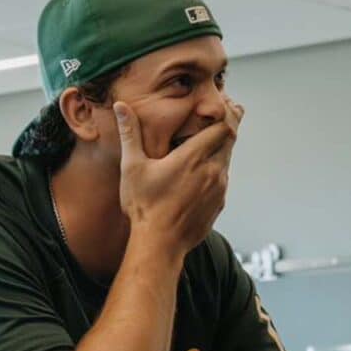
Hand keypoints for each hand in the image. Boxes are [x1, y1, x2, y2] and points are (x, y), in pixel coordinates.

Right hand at [114, 97, 243, 253]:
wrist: (159, 244)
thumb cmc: (144, 206)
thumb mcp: (132, 167)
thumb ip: (130, 134)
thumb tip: (120, 107)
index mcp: (193, 158)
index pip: (223, 127)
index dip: (223, 116)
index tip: (217, 109)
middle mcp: (212, 171)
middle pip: (230, 141)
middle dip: (225, 128)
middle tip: (218, 119)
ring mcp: (219, 189)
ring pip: (227, 161)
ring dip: (219, 151)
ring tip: (204, 147)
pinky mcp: (219, 204)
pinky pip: (222, 181)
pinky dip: (215, 173)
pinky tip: (199, 175)